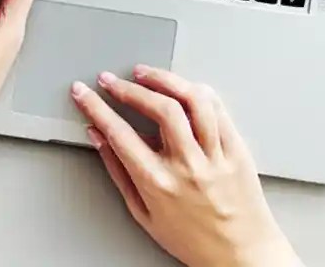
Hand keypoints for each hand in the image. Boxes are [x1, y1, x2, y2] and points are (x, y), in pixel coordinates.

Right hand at [72, 69, 299, 266]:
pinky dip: (198, 91)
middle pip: (158, 108)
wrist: (240, 253)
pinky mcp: (236, 148)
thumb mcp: (143, 214)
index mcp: (159, 183)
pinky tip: (182, 87)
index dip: (96, 106)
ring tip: (146, 74)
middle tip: (112, 80)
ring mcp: (215, 154)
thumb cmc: (193, 239)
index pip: (120, 132)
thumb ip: (118, 172)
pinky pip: (218, 109)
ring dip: (165, 79)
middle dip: (128, 87)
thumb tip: (99, 139)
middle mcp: (188, 165)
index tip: (84, 93)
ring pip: (193, 100)